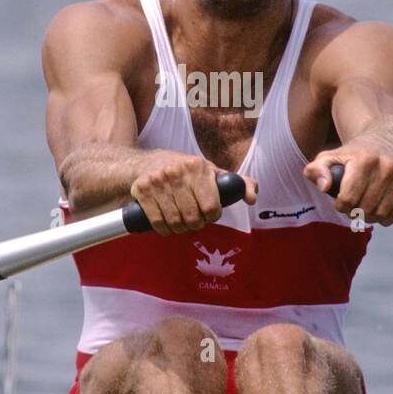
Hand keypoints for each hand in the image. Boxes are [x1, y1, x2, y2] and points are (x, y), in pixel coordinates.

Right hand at [130, 154, 257, 234]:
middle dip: (197, 223)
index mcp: (197, 166)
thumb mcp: (212, 172)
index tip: (210, 213)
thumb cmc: (186, 171)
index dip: (213, 215)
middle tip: (195, 219)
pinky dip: (165, 230)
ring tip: (182, 222)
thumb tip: (252, 198)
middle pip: (193, 217)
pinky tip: (168, 225)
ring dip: (181, 229)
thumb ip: (237, 183)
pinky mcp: (140, 190)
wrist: (147, 163)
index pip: (211, 206)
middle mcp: (176, 171)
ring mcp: (156, 180)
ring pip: (175, 222)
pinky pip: (157, 223)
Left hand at [305, 141, 392, 226]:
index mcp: (364, 159)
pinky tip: (378, 209)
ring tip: (364, 208)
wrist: (390, 141)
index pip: (348, 198)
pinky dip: (385, 218)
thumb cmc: (356, 154)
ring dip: (369, 217)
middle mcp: (386, 166)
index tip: (340, 201)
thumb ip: (317, 170)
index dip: (340, 205)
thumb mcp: (332, 157)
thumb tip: (324, 187)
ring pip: (380, 214)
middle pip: (364, 209)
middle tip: (352, 207)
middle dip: (354, 212)